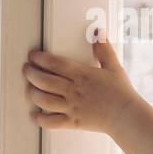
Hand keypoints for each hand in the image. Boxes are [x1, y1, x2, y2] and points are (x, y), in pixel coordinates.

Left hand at [23, 38, 137, 134]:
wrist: (126, 115)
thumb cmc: (121, 91)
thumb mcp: (113, 66)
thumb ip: (103, 49)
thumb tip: (98, 31)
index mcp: (82, 75)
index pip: (55, 64)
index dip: (40, 58)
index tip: (32, 55)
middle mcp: (73, 90)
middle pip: (45, 81)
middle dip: (31, 74)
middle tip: (26, 69)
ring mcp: (72, 107)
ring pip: (44, 100)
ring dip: (33, 94)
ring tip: (29, 88)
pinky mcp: (73, 122)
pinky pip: (52, 122)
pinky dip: (40, 120)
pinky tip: (34, 115)